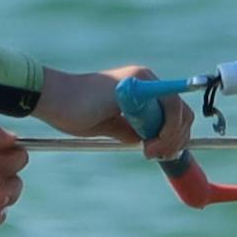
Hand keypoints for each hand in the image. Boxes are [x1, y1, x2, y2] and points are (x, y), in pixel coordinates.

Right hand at [38, 63, 195, 158]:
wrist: (54, 99)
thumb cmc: (76, 113)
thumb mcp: (111, 126)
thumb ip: (131, 130)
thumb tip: (149, 142)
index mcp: (140, 88)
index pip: (173, 111)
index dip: (175, 136)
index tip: (163, 155)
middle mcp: (146, 79)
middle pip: (182, 112)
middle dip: (177, 140)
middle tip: (159, 157)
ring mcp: (144, 79)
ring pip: (179, 112)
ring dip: (171, 138)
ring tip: (151, 152)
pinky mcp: (139, 85)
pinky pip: (169, 107)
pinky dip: (168, 130)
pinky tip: (150, 145)